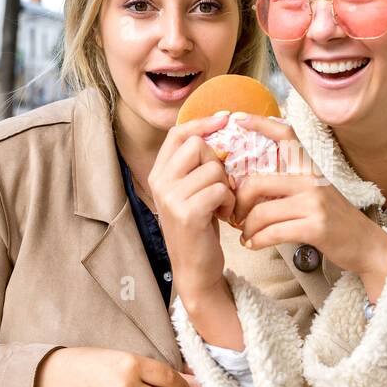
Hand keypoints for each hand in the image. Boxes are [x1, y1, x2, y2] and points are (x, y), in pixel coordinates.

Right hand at [148, 112, 235, 299]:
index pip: (177, 134)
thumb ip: (195, 165)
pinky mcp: (187, 214)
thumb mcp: (190, 191)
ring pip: (213, 168)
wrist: (195, 268)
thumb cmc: (199, 227)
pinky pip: (219, 189)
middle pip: (198, 145)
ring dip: (226, 186)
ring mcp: (171, 198)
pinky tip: (224, 214)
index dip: (202, 123)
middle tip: (220, 186)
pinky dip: (229, 201)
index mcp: (158, 174)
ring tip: (222, 204)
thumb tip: (219, 128)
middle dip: (218, 162)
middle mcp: (159, 183)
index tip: (225, 118)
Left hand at [230, 115, 386, 285]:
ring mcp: (314, 203)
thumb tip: (251, 185)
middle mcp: (312, 181)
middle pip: (258, 183)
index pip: (285, 137)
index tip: (238, 118)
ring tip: (246, 236)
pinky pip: (273, 233)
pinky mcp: (315, 227)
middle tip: (234, 216)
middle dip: (239, 203)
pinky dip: (257, 241)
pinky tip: (254, 244)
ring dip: (247, 228)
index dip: (261, 124)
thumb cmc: (335, 221)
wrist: (366, 245)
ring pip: (262, 212)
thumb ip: (289, 185)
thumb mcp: (316, 193)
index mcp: (310, 169)